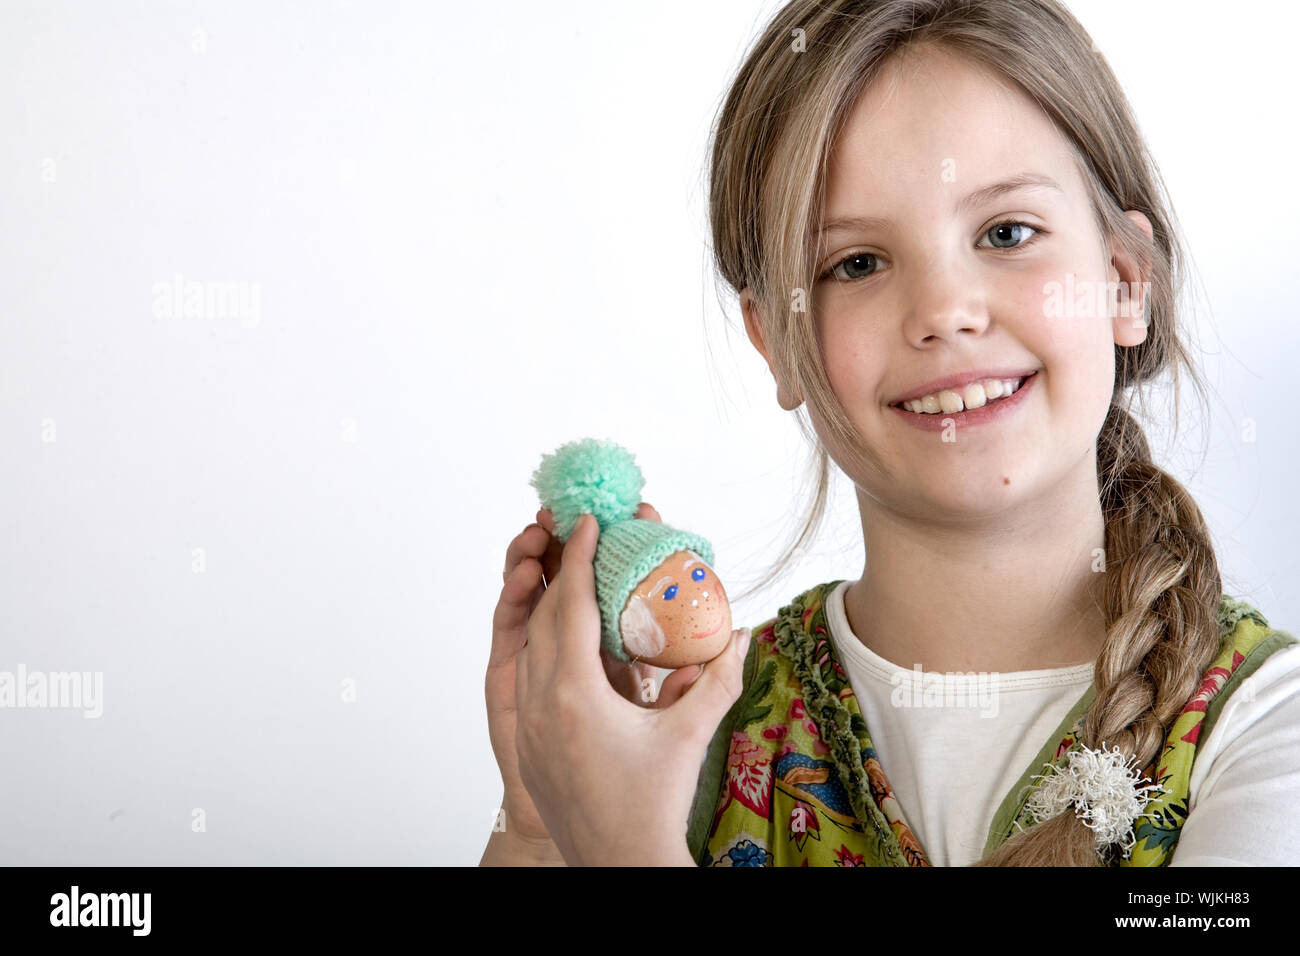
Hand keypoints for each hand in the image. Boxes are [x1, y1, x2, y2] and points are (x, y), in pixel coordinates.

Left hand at [514, 509, 751, 865]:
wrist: (619, 864)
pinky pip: (529, 679)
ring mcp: (527, 725)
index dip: (581, 557)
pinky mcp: (526, 743)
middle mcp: (540, 704)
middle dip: (566, 573)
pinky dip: (547, 648)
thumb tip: (745, 631)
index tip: (588, 521)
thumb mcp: (689, 735)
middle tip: (586, 540)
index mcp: (574, 693)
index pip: (573, 605)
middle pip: (546, 619)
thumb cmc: (654, 804)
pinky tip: (572, 643)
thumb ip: (719, 678)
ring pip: (532, 648)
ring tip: (580, 581)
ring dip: (553, 610)